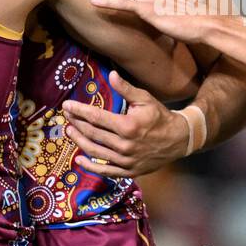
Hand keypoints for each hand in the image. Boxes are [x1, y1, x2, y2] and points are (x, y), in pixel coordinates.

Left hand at [62, 71, 187, 176]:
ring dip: (79, 141)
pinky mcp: (129, 171)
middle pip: (92, 133)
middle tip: (66, 116)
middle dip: (76, 123)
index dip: (79, 111)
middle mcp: (124, 145)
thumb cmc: (160, 117)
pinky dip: (90, 166)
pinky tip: (78, 159)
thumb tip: (111, 74)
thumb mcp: (145, 99)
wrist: (179, 140)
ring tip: (69, 132)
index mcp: (128, 126)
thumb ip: (126, 89)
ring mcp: (126, 160)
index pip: (96, 117)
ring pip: (95, 151)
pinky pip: (105, 171)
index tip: (67, 105)